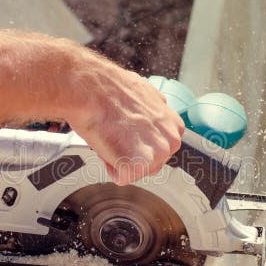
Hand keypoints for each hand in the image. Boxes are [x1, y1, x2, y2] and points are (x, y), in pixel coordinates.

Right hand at [62, 50, 184, 184]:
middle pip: (150, 165)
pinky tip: (107, 144)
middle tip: (117, 133)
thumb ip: (153, 116)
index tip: (127, 130)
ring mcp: (157, 154)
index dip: (137, 143)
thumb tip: (148, 118)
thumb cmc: (109, 91)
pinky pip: (122, 177)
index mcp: (174, 126)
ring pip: (137, 172)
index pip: (158, 150)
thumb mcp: (144, 97)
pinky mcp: (139, 165)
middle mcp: (171, 141)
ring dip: (121, 159)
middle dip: (132, 155)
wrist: (90, 88)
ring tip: (112, 136)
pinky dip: (110, 165)